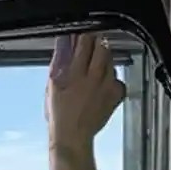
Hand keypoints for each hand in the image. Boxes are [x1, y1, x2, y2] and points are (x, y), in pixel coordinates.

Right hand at [46, 33, 125, 148]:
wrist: (72, 136)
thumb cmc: (59, 114)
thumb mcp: (52, 86)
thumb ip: (58, 63)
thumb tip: (63, 44)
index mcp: (75, 74)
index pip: (84, 43)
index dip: (83, 35)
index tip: (81, 34)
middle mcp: (94, 78)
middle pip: (102, 48)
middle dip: (96, 42)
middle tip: (90, 45)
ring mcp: (107, 86)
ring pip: (111, 60)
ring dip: (104, 57)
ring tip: (94, 65)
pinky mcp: (116, 95)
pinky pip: (118, 77)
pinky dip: (112, 76)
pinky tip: (102, 82)